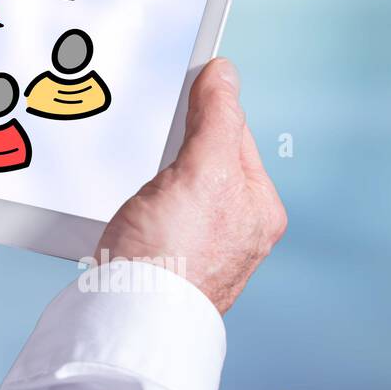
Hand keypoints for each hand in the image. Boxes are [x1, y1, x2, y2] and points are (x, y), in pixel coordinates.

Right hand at [95, 58, 287, 313]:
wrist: (131, 315)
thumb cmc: (172, 256)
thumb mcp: (201, 169)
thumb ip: (216, 117)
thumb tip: (224, 74)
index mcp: (259, 207)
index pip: (235, 134)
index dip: (206, 109)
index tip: (182, 92)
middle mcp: (238, 231)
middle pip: (206, 160)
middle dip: (177, 150)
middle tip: (156, 153)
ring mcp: (203, 249)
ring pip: (179, 190)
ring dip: (156, 182)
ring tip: (142, 191)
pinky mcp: (167, 263)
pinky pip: (157, 217)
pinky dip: (142, 209)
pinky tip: (132, 216)